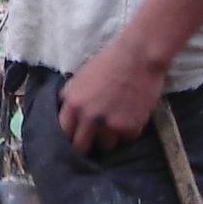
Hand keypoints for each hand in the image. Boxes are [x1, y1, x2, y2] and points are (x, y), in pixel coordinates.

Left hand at [58, 36, 166, 153]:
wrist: (139, 57)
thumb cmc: (109, 61)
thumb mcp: (80, 78)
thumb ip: (72, 99)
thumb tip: (67, 115)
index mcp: (73, 103)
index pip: (63, 132)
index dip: (69, 135)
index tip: (75, 136)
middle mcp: (89, 117)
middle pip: (81, 146)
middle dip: (86, 143)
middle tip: (93, 139)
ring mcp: (110, 125)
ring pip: (106, 145)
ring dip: (109, 137)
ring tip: (115, 123)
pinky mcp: (131, 128)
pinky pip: (127, 138)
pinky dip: (129, 130)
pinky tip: (131, 115)